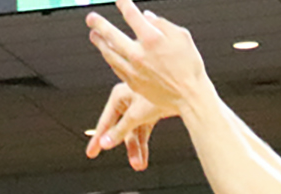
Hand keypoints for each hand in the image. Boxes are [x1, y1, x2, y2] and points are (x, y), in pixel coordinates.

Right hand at [86, 81, 173, 170]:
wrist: (182, 87)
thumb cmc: (158, 93)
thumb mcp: (136, 115)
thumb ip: (120, 131)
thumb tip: (105, 143)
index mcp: (119, 96)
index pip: (105, 123)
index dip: (98, 139)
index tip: (91, 153)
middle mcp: (127, 101)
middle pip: (122, 131)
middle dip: (128, 149)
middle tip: (129, 165)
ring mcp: (139, 107)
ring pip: (134, 133)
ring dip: (137, 149)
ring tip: (140, 165)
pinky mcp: (150, 112)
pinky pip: (143, 131)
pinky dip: (144, 144)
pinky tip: (144, 157)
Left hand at [87, 1, 208, 130]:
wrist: (190, 96)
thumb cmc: (190, 65)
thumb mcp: (182, 36)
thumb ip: (162, 23)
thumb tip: (146, 16)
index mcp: (152, 38)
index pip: (131, 15)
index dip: (123, 4)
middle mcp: (139, 54)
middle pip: (112, 35)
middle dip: (99, 24)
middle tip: (90, 18)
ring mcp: (134, 70)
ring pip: (110, 54)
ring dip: (100, 43)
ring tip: (93, 35)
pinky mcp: (133, 83)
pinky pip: (116, 68)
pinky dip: (110, 59)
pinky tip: (107, 54)